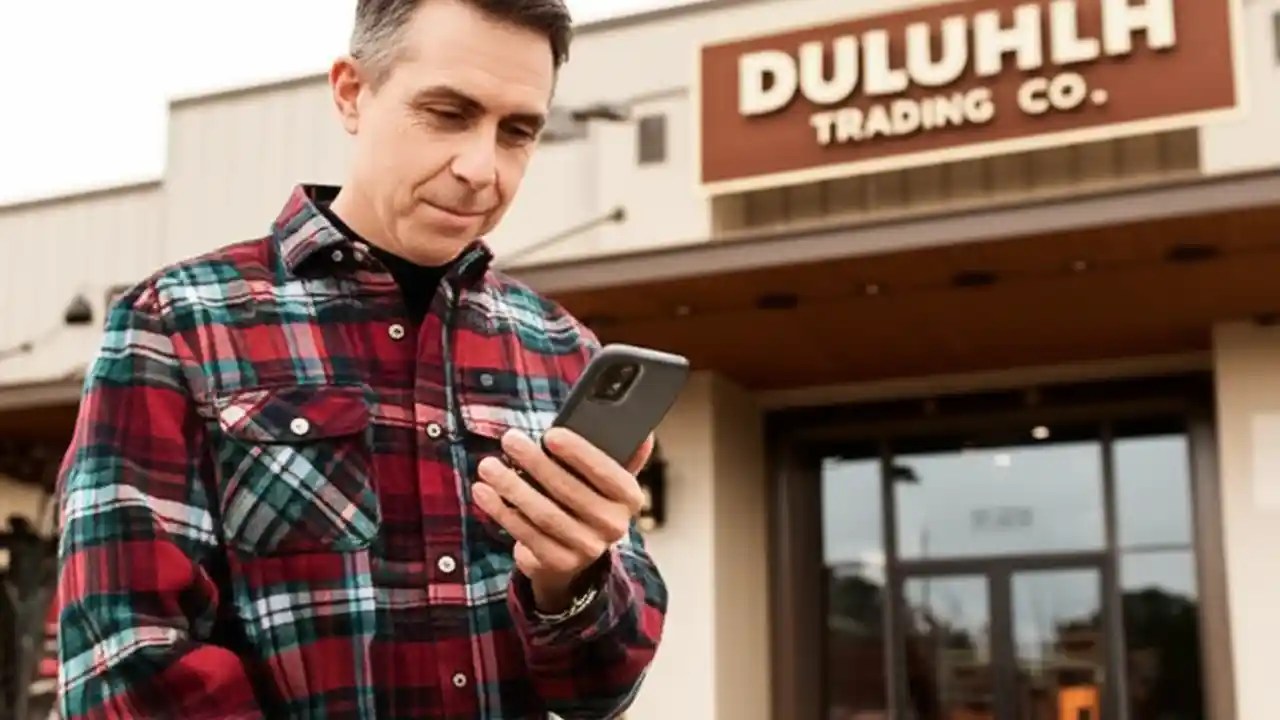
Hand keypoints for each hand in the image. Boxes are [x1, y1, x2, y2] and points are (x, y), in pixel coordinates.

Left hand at [473, 427, 652, 612]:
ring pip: (543, 513)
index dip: (578, 452)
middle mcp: (614, 526)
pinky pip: (525, 533)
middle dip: (535, 463)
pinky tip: (484, 492)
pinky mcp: (558, 563)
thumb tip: (642, 432)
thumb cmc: (588, 500)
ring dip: (511, 486)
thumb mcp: (608, 480)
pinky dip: (501, 510)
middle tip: (510, 440)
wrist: (576, 554)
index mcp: (630, 498)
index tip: (550, 434)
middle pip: (569, 491)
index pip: (607, 472)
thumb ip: (621, 455)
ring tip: (489, 466)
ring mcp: (587, 548)